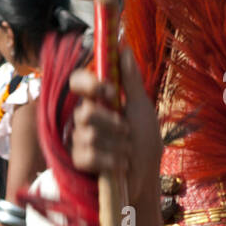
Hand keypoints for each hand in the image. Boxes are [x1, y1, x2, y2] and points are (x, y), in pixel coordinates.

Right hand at [68, 47, 160, 204]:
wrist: (147, 176)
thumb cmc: (145, 141)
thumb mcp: (141, 108)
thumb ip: (131, 81)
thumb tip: (124, 49)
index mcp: (98, 101)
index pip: (78, 82)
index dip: (89, 84)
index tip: (110, 92)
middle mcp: (85, 118)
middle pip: (85, 111)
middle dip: (112, 123)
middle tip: (127, 132)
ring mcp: (80, 140)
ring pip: (89, 135)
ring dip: (117, 145)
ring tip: (127, 152)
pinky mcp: (79, 162)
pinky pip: (88, 155)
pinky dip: (110, 160)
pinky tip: (120, 165)